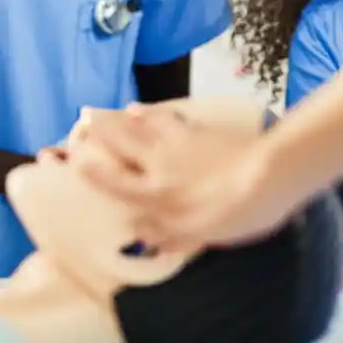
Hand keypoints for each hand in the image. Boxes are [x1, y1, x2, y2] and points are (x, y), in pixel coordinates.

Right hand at [68, 103, 297, 253]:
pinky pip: (170, 118)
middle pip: (123, 143)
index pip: (117, 182)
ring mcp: (179, 142)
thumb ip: (164, 234)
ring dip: (126, 117)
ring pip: (144, 125)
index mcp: (155, 193)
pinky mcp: (200, 131)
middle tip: (83, 117)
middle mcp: (159, 163)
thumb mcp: (194, 234)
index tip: (75, 161)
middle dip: (100, 130)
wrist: (266, 176)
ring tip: (114, 111)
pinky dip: (155, 112)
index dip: (93, 173)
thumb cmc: (229, 212)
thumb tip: (139, 232)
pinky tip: (148, 108)